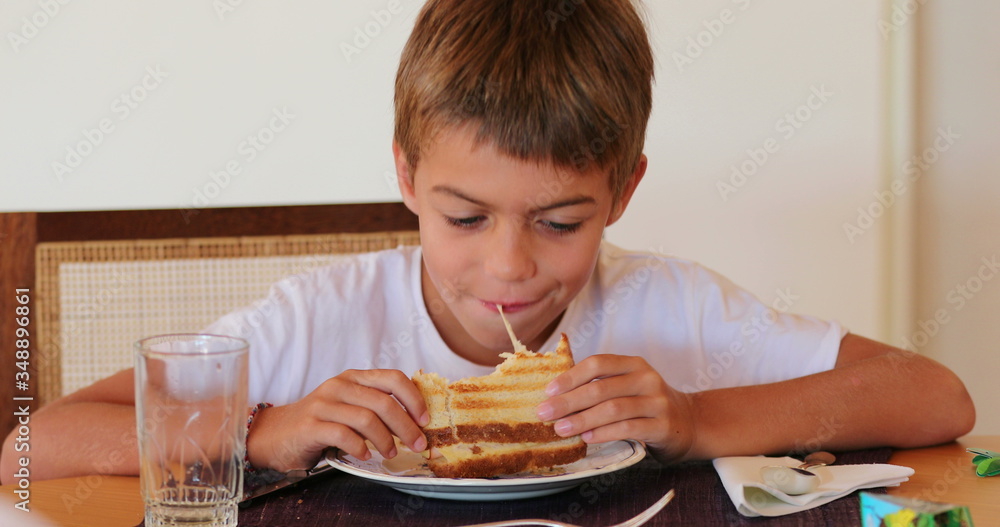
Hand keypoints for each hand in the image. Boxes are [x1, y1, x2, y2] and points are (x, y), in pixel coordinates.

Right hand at [246, 369, 428, 472]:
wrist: (275, 433)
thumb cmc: (320, 422)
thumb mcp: (349, 406)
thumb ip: (375, 408)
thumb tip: (413, 424)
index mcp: (354, 378)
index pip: (393, 378)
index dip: (414, 398)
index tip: (424, 419)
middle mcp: (339, 386)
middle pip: (383, 402)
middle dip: (406, 426)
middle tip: (417, 444)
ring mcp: (323, 404)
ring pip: (366, 418)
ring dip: (385, 440)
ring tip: (390, 454)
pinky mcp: (310, 426)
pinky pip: (343, 435)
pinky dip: (359, 447)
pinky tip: (364, 456)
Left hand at [536, 354, 694, 463]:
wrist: (687, 423)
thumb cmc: (645, 403)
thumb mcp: (626, 385)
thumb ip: (599, 385)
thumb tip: (555, 395)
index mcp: (633, 364)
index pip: (598, 363)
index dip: (571, 376)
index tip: (548, 391)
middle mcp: (647, 379)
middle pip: (601, 388)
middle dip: (569, 401)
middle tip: (545, 413)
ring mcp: (657, 402)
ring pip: (613, 409)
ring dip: (583, 419)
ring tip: (561, 429)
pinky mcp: (663, 425)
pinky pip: (629, 428)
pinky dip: (605, 433)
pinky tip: (587, 438)